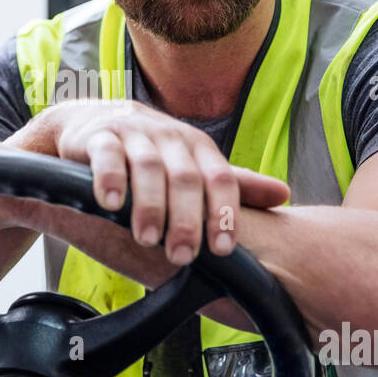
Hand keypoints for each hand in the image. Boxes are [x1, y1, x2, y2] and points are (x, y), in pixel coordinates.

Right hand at [40, 100, 289, 264]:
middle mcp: (170, 137)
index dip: (223, 214)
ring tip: (147, 238)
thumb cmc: (151, 151)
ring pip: (148, 167)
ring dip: (149, 205)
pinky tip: (110, 204)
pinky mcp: (99, 136)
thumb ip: (234, 183)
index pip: (221, 178)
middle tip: (181, 255)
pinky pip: (107, 155)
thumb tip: (284, 194)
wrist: (93, 120)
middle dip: (185, 219)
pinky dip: (109, 179)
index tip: (222, 250)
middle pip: (186, 177)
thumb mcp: (193, 164)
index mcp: (198, 147)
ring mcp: (134, 135)